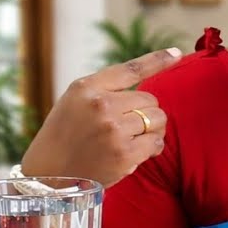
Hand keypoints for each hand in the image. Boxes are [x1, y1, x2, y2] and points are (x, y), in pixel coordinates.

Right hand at [21, 48, 182, 186]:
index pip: (130, 69)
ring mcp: (113, 129)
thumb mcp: (75, 103)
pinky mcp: (124, 153)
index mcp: (86, 87)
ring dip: (152, 130)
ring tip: (132, 139)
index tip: (177, 53)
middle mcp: (100, 104)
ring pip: (157, 119)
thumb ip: (104, 91)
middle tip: (129, 128)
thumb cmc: (66, 136)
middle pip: (150, 100)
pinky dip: (152, 148)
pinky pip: (156, 142)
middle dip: (146, 113)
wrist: (50, 174)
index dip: (157, 61)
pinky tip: (137, 153)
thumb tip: (147, 94)